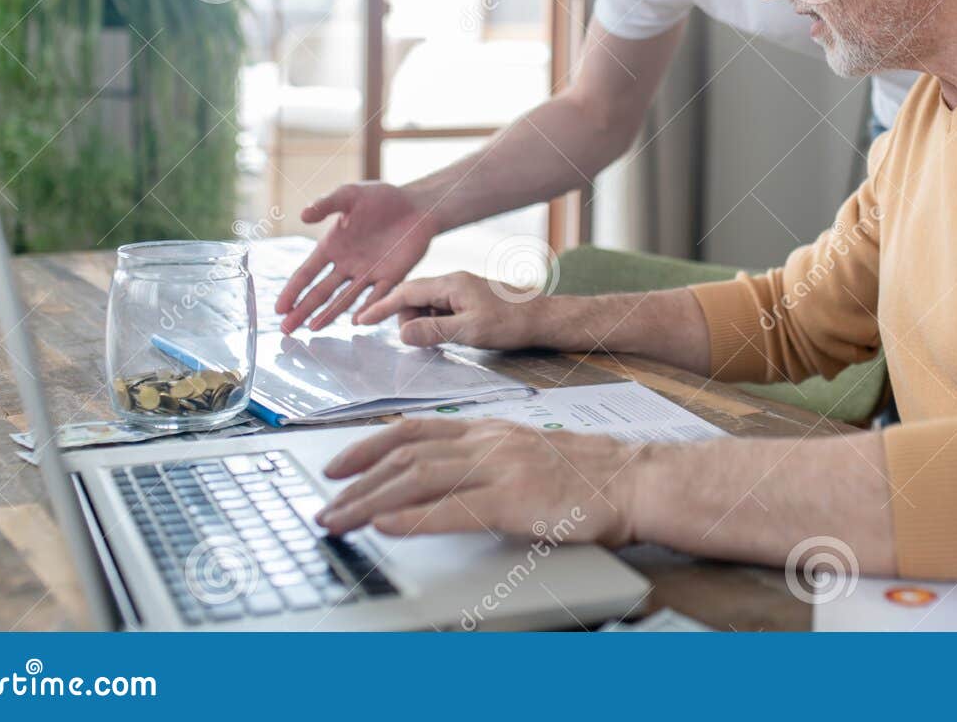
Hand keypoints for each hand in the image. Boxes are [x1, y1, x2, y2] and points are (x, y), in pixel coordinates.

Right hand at [275, 182, 438, 332]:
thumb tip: (303, 214)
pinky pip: (378, 296)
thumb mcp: (350, 195)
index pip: (307, 273)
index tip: (279, 308)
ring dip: (329, 314)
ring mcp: (369, 273)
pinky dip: (368, 308)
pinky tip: (356, 321)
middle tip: (286, 330)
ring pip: (345, 298)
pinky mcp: (392, 277)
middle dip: (303, 310)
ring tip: (313, 329)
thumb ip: (327, 204)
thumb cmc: (381, 197)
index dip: (293, 290)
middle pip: (321, 292)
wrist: (417, 204)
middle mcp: (347, 264)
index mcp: (333, 246)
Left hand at [316, 417, 648, 543]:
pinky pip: (453, 509)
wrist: (632, 479)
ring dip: (370, 501)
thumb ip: (481, 456)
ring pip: (418, 478)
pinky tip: (386, 527)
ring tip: (339, 519)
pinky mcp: (515, 501)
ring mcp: (500, 469)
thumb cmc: (583, 472)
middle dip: (356, 481)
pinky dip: (412, 518)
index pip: (412, 429)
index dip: (366, 445)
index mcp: (487, 429)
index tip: (335, 464)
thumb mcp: (522, 451)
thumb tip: (435, 474)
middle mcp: (487, 442)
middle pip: (405, 454)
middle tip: (324, 505)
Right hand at [366, 271, 563, 349]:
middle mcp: (454, 281)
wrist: (543, 318)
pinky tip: (446, 336)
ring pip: (427, 304)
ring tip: (433, 342)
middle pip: (414, 296)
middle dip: (405, 318)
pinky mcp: (470, 299)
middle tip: (415, 343)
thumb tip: (402, 334)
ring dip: (421, 322)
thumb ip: (434, 331)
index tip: (360, 320)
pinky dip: (435, 322)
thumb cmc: (510, 324)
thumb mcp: (469, 331)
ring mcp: (462, 289)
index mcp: (451, 283)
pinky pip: (441, 308)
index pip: (406, 292)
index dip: (381, 306)